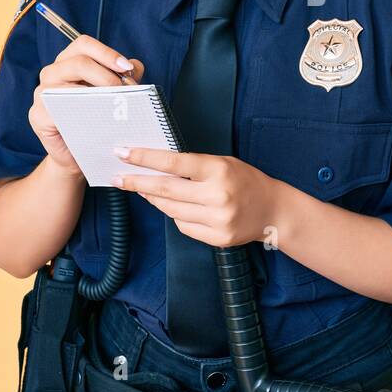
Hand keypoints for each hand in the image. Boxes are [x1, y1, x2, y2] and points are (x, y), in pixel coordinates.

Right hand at [29, 34, 143, 177]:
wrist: (78, 154)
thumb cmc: (95, 119)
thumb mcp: (113, 94)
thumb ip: (123, 78)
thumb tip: (136, 66)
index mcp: (68, 61)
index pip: (83, 44)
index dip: (106, 53)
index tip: (127, 67)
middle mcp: (52, 73)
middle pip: (78, 62)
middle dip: (107, 76)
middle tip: (126, 91)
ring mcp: (42, 94)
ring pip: (68, 86)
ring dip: (96, 95)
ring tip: (116, 106)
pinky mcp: (37, 116)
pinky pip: (59, 111)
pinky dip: (82, 115)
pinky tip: (98, 122)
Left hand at [110, 148, 286, 247]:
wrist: (273, 210)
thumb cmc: (245, 181)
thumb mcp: (222, 163)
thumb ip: (193, 165)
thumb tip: (155, 166)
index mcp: (218, 170)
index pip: (173, 162)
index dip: (144, 158)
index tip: (123, 153)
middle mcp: (217, 195)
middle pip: (164, 189)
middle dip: (137, 182)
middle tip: (118, 178)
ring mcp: (217, 219)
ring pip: (170, 209)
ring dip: (153, 199)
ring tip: (146, 190)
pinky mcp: (216, 238)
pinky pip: (182, 226)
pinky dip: (175, 215)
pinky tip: (179, 207)